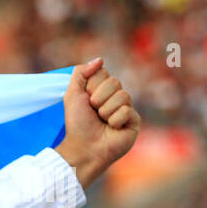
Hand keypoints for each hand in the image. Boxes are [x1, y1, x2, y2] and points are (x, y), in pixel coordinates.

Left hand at [54, 56, 140, 187]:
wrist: (83, 148)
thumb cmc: (77, 124)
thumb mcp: (72, 95)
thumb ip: (81, 73)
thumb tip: (100, 60)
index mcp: (103, 90)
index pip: (104, 73)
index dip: (92, 87)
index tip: (86, 101)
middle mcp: (117, 97)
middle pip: (114, 82)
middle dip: (98, 99)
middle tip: (94, 112)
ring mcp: (127, 108)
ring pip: (122, 96)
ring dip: (105, 111)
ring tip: (102, 122)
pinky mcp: (135, 121)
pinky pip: (127, 110)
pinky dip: (115, 121)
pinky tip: (112, 129)